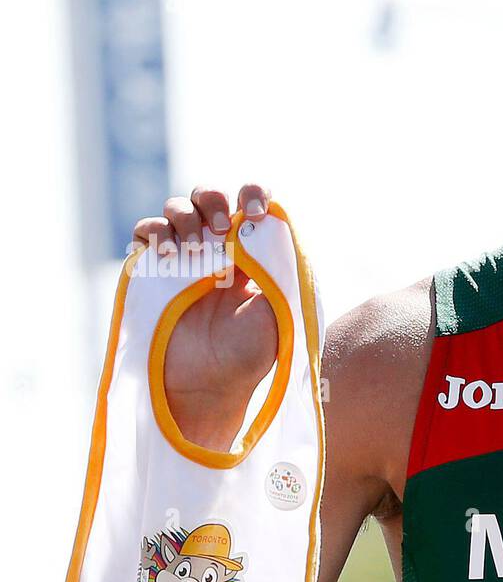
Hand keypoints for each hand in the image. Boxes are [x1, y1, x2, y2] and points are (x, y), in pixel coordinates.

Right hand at [130, 184, 277, 443]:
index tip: (257, 210)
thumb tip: (273, 226)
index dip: (253, 194)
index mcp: (252, 253)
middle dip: (215, 199)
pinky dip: (154, 231)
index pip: (252, 204)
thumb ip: (278, 269)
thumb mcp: (278, 312)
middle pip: (209, 196)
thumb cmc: (248, 354)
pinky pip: (146, 231)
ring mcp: (183, 256)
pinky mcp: (152, 269)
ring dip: (186, 217)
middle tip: (223, 227)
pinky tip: (168, 253)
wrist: (207, 387)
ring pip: (178, 208)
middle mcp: (217, 249)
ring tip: (193, 249)